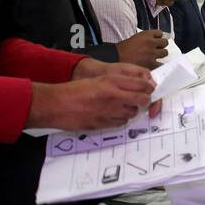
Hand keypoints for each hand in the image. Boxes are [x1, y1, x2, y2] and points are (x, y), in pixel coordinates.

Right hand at [27, 72, 153, 130]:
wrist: (56, 104)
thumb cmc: (74, 90)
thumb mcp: (97, 80)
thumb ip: (116, 83)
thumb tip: (135, 87)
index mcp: (111, 81)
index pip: (141, 84)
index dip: (148, 88)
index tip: (148, 89)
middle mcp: (113, 95)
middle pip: (142, 99)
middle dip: (144, 100)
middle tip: (141, 100)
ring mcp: (109, 111)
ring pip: (132, 112)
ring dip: (130, 110)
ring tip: (121, 107)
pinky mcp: (104, 124)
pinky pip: (121, 122)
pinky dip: (120, 119)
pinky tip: (112, 115)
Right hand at [115, 30, 169, 68]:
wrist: (115, 58)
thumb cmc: (122, 49)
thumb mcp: (134, 38)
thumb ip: (145, 40)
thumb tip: (153, 43)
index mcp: (146, 34)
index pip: (160, 33)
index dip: (158, 38)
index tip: (156, 41)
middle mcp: (151, 42)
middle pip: (165, 43)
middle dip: (161, 46)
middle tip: (156, 50)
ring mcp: (152, 53)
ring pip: (165, 52)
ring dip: (161, 55)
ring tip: (154, 57)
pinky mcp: (152, 64)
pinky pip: (161, 64)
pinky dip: (159, 65)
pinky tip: (154, 65)